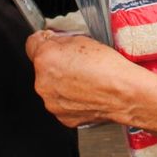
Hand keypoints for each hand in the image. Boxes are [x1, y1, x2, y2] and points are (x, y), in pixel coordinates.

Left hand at [25, 30, 140, 127]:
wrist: (124, 93)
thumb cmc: (108, 67)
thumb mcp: (83, 39)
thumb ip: (61, 40)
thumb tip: (54, 41)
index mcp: (45, 59)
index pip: (32, 44)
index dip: (43, 40)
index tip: (50, 41)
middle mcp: (43, 82)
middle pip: (42, 67)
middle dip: (56, 64)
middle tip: (77, 63)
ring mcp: (52, 102)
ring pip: (52, 87)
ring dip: (63, 82)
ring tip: (86, 79)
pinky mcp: (62, 117)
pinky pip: (62, 103)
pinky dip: (72, 98)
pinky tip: (87, 92)